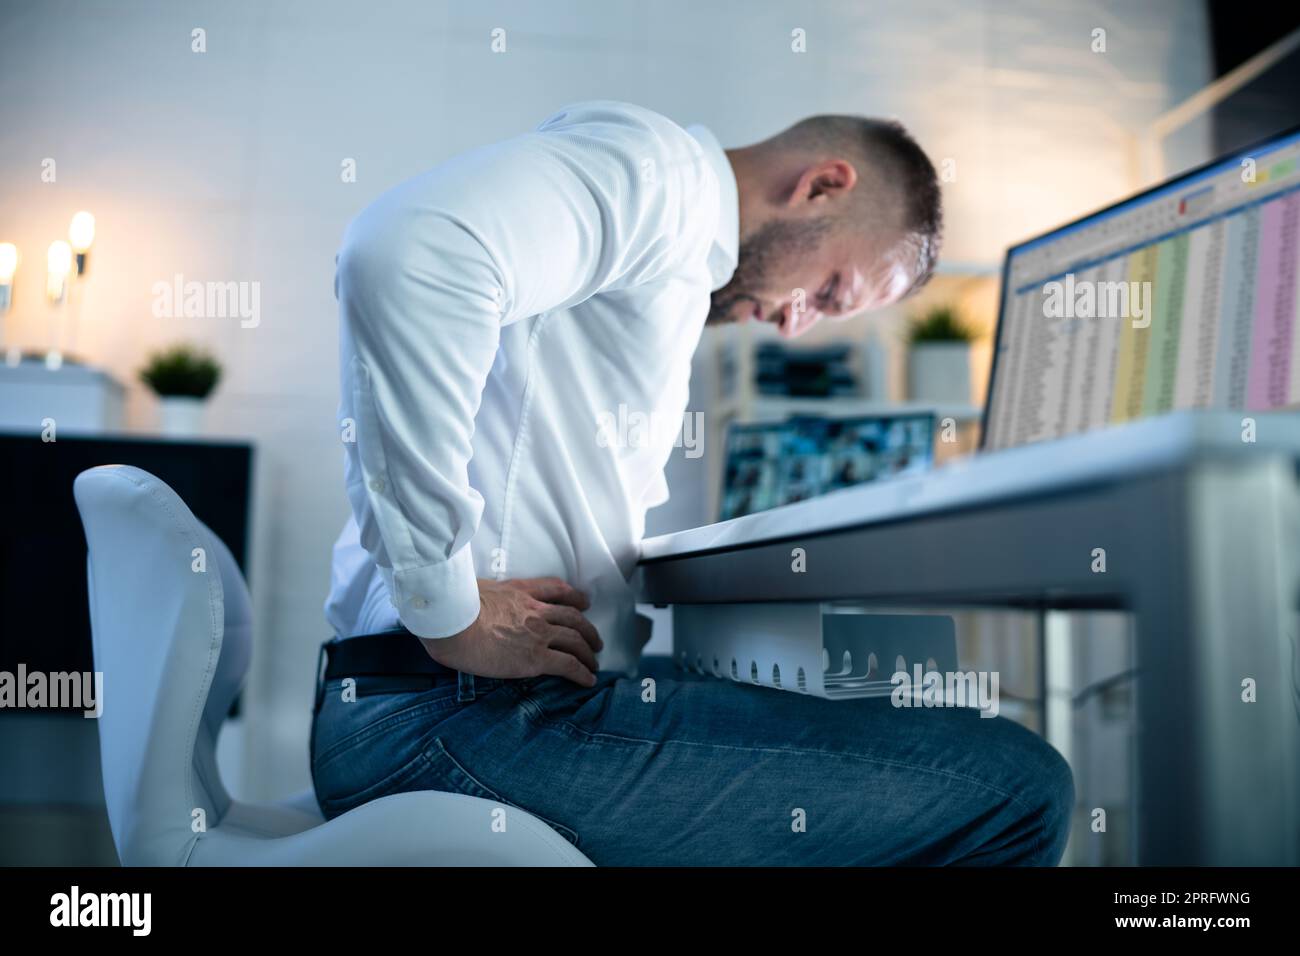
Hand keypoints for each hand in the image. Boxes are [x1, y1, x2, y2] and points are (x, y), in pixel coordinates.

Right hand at [418, 577, 602, 686]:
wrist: (454, 622)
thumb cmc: (454, 607)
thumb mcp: (476, 589)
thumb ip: (487, 597)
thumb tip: (478, 605)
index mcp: (520, 592)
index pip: (555, 589)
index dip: (573, 595)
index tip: (583, 601)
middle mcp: (535, 611)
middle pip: (572, 617)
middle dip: (587, 629)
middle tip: (594, 639)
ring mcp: (539, 634)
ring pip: (575, 640)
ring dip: (588, 651)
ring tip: (594, 662)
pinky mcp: (536, 658)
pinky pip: (568, 664)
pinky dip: (582, 672)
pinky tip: (589, 679)